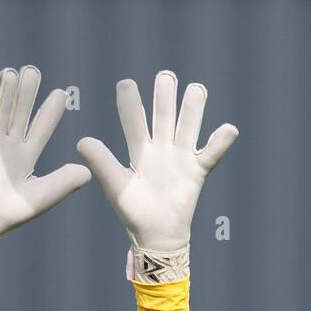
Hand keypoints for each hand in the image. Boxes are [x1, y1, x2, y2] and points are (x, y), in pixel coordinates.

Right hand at [0, 65, 89, 296]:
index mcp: (26, 156)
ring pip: (0, 115)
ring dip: (5, 95)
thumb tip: (88, 172)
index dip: (50, 111)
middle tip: (33, 70)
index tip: (61, 93)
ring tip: (10, 73)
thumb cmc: (12, 212)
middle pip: (19, 115)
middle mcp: (10, 148)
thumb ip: (64, 183)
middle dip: (26, 94)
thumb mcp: (43, 196)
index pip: (40, 128)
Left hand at [77, 71, 237, 269]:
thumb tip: (81, 141)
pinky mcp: (197, 172)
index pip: (134, 121)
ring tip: (196, 89)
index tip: (125, 83)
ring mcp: (181, 158)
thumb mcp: (115, 185)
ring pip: (188, 126)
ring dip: (193, 109)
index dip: (130, 103)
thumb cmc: (134, 211)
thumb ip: (101, 163)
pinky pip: (211, 154)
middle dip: (165, 96)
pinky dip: (220, 143)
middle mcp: (161, 148)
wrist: (155, 235)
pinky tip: (229, 129)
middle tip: (165, 76)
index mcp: (140, 150)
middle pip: (164, 116)